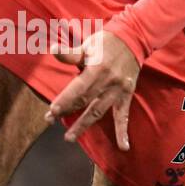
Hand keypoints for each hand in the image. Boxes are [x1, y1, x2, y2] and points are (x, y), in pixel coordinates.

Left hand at [45, 29, 138, 149]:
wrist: (133, 39)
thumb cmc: (106, 42)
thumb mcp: (87, 45)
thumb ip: (71, 53)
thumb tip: (53, 49)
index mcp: (97, 68)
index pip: (78, 88)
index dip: (65, 100)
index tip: (52, 111)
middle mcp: (108, 82)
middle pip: (85, 101)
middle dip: (67, 112)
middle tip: (50, 121)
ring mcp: (118, 90)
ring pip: (98, 111)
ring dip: (84, 125)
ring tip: (70, 138)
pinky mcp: (126, 95)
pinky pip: (124, 116)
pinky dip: (123, 131)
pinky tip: (124, 146)